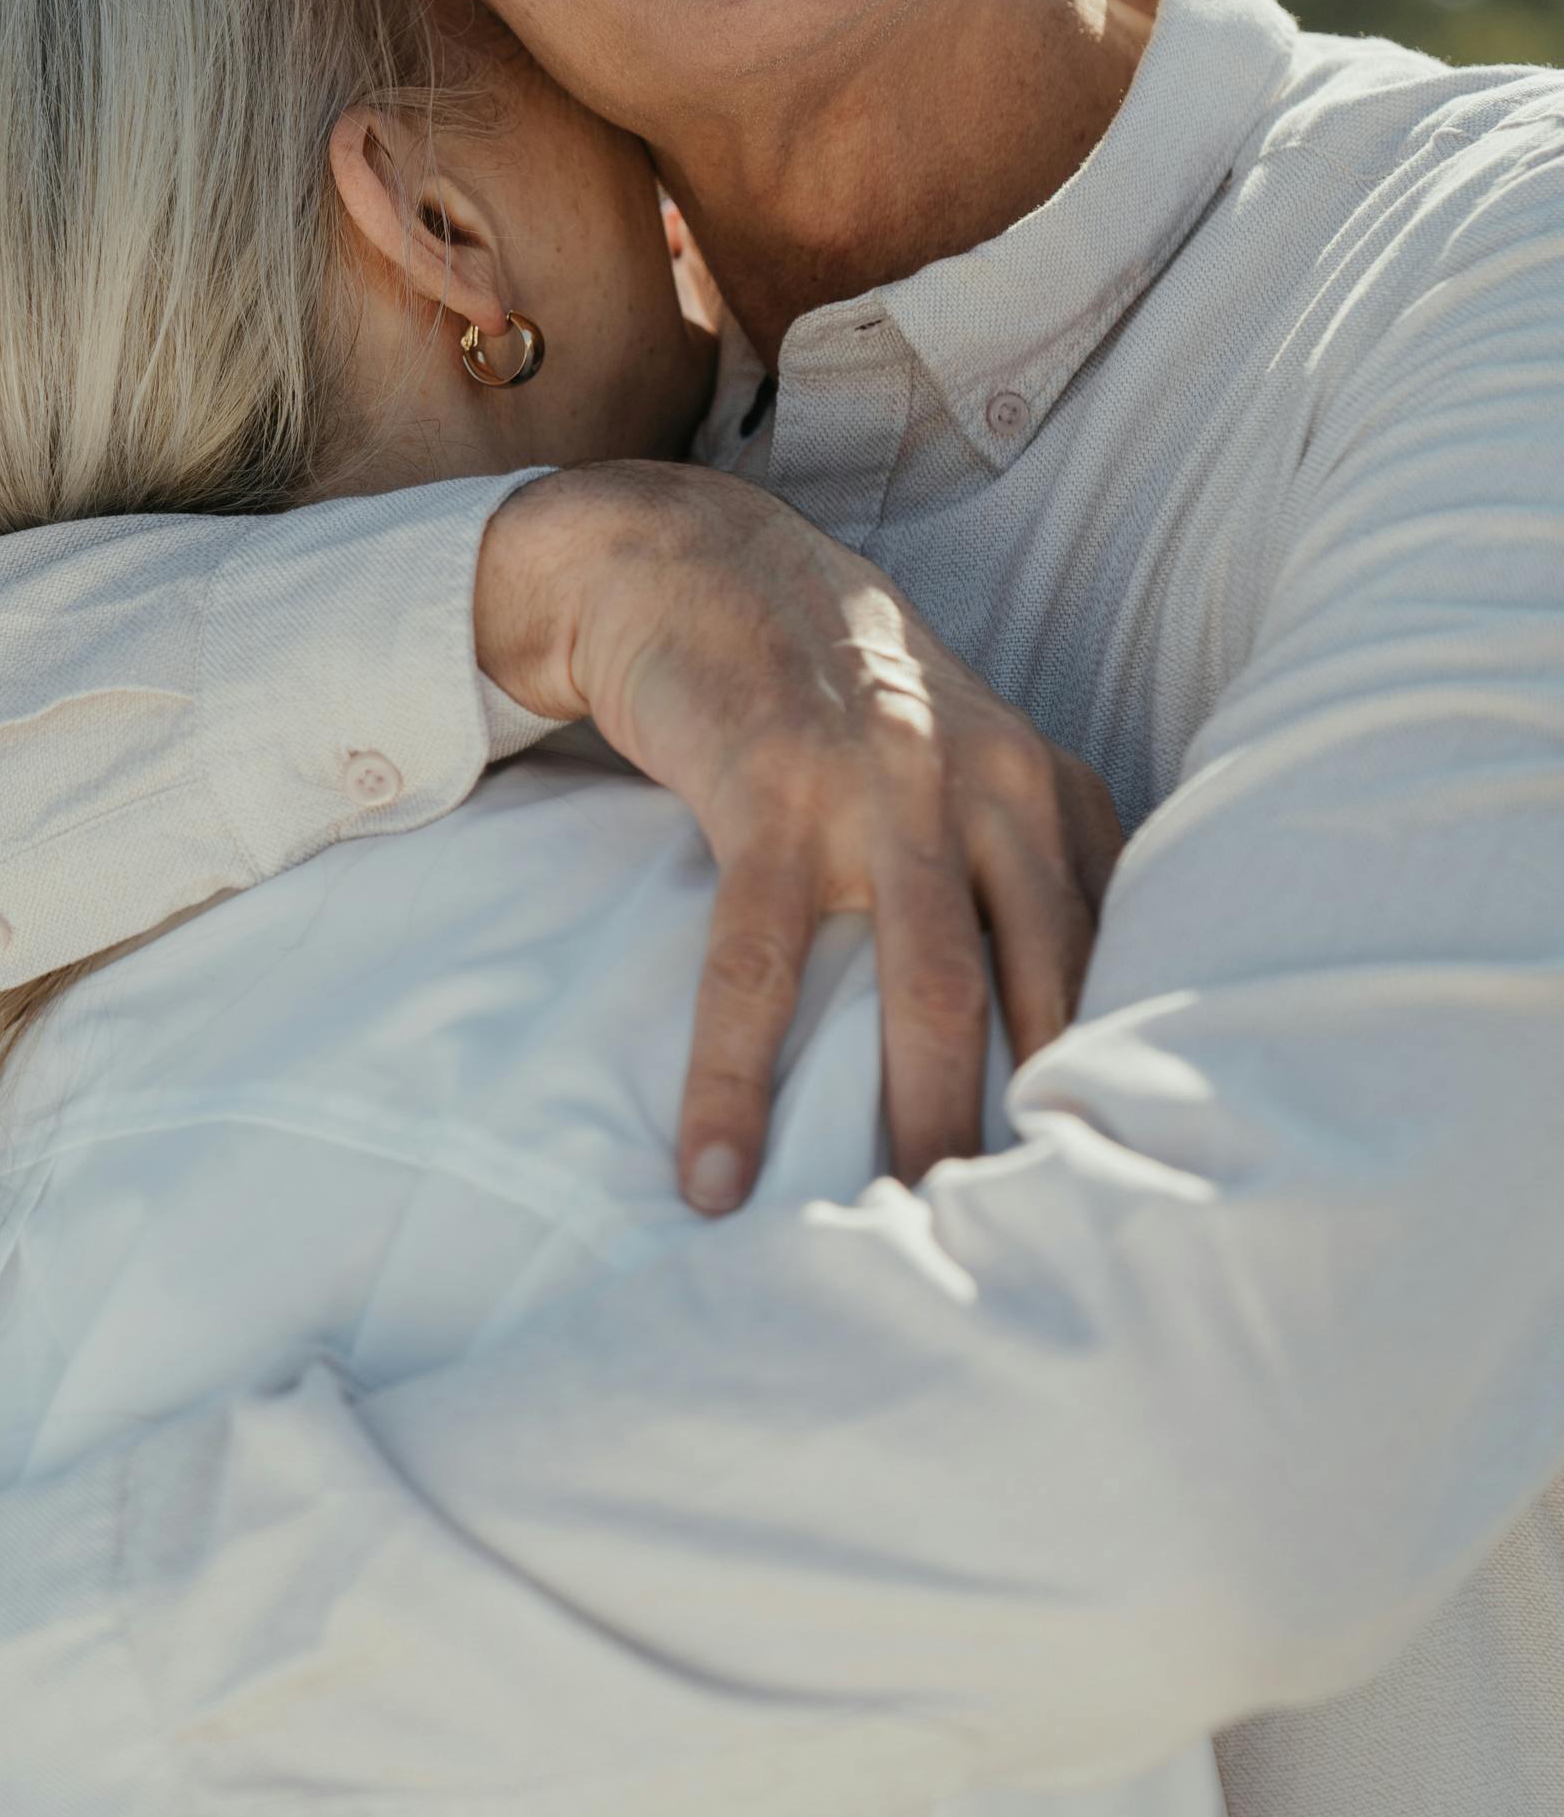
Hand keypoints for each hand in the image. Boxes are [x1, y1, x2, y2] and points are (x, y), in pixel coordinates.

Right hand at [475, 465, 1120, 1203]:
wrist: (692, 556)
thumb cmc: (830, 684)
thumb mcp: (958, 755)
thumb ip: (1024, 865)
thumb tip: (1078, 1042)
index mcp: (1045, 789)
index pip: (1113, 963)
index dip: (1123, 1089)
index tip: (1117, 1208)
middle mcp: (990, 781)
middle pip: (1043, 995)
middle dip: (1045, 1132)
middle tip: (1038, 1260)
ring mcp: (883, 780)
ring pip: (925, 988)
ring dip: (920, 1121)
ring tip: (901, 1239)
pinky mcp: (771, 790)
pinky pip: (755, 963)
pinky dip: (733, 1079)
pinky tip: (717, 1174)